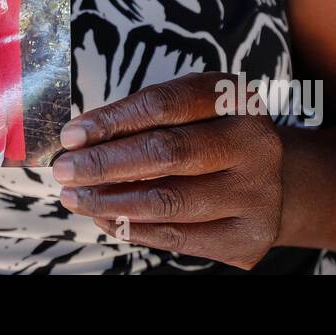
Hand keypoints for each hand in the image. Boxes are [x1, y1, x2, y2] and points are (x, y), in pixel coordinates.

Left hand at [51, 72, 283, 269]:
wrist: (271, 184)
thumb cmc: (212, 138)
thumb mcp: (189, 112)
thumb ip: (142, 122)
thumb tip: (79, 144)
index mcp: (236, 98)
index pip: (165, 104)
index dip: (113, 120)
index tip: (72, 135)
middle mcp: (254, 143)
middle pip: (167, 152)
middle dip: (104, 164)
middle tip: (65, 171)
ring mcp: (257, 193)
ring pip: (169, 201)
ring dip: (111, 201)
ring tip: (76, 198)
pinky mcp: (249, 236)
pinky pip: (179, 236)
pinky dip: (135, 229)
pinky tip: (107, 219)